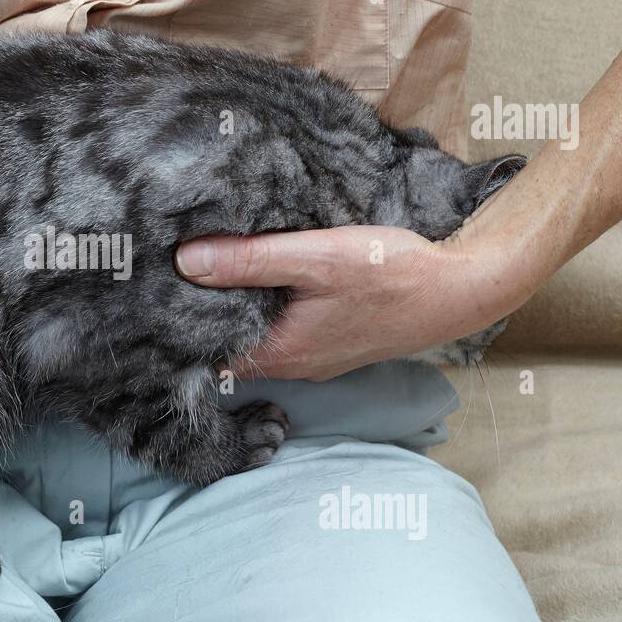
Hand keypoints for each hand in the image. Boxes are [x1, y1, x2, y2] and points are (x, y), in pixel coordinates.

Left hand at [175, 224, 516, 380]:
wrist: (462, 289)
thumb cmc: (393, 273)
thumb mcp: (315, 257)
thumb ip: (251, 260)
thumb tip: (186, 262)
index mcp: (281, 352)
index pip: (208, 351)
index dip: (181, 324)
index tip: (158, 293)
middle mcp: (294, 365)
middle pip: (230, 347)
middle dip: (205, 316)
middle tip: (174, 276)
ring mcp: (316, 358)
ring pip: (259, 338)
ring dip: (238, 312)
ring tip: (211, 272)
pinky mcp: (335, 342)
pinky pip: (286, 332)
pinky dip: (268, 310)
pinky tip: (266, 280)